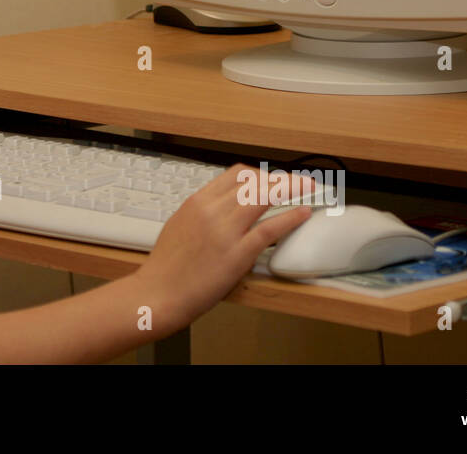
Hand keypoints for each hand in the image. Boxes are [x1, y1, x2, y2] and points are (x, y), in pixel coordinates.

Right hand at [140, 164, 315, 330]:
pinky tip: (303, 214)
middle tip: (298, 183)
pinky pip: (270, 228)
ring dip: (291, 189)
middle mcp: (212, 210)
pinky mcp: (237, 253)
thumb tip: (222, 207)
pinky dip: (290, 217)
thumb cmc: (166, 267)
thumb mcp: (180, 225)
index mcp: (197, 202)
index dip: (261, 174)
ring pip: (265, 196)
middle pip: (255, 181)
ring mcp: (225, 230)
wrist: (158, 292)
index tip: (273, 179)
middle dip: (282, 178)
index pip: (236, 174)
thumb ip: (202, 213)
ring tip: (307, 190)